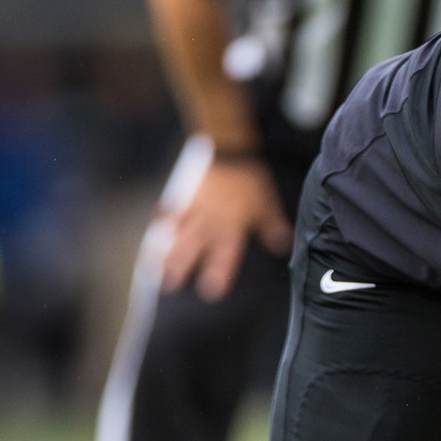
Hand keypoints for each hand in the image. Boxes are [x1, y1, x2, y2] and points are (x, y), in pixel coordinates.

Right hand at [160, 158, 292, 300]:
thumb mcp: (267, 203)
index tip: (210, 291)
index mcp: (232, 224)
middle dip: (181, 265)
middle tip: (169, 285)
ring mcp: (195, 208)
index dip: (219, 270)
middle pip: (194, 245)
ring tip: (154, 267)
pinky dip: (162, 220)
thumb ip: (273, 226)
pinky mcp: (186, 196)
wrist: (231, 149)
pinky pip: (171, 210)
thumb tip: (287, 246)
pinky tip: (153, 232)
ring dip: (166, 250)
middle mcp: (211, 219)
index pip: (226, 252)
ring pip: (178, 233)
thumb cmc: (252, 179)